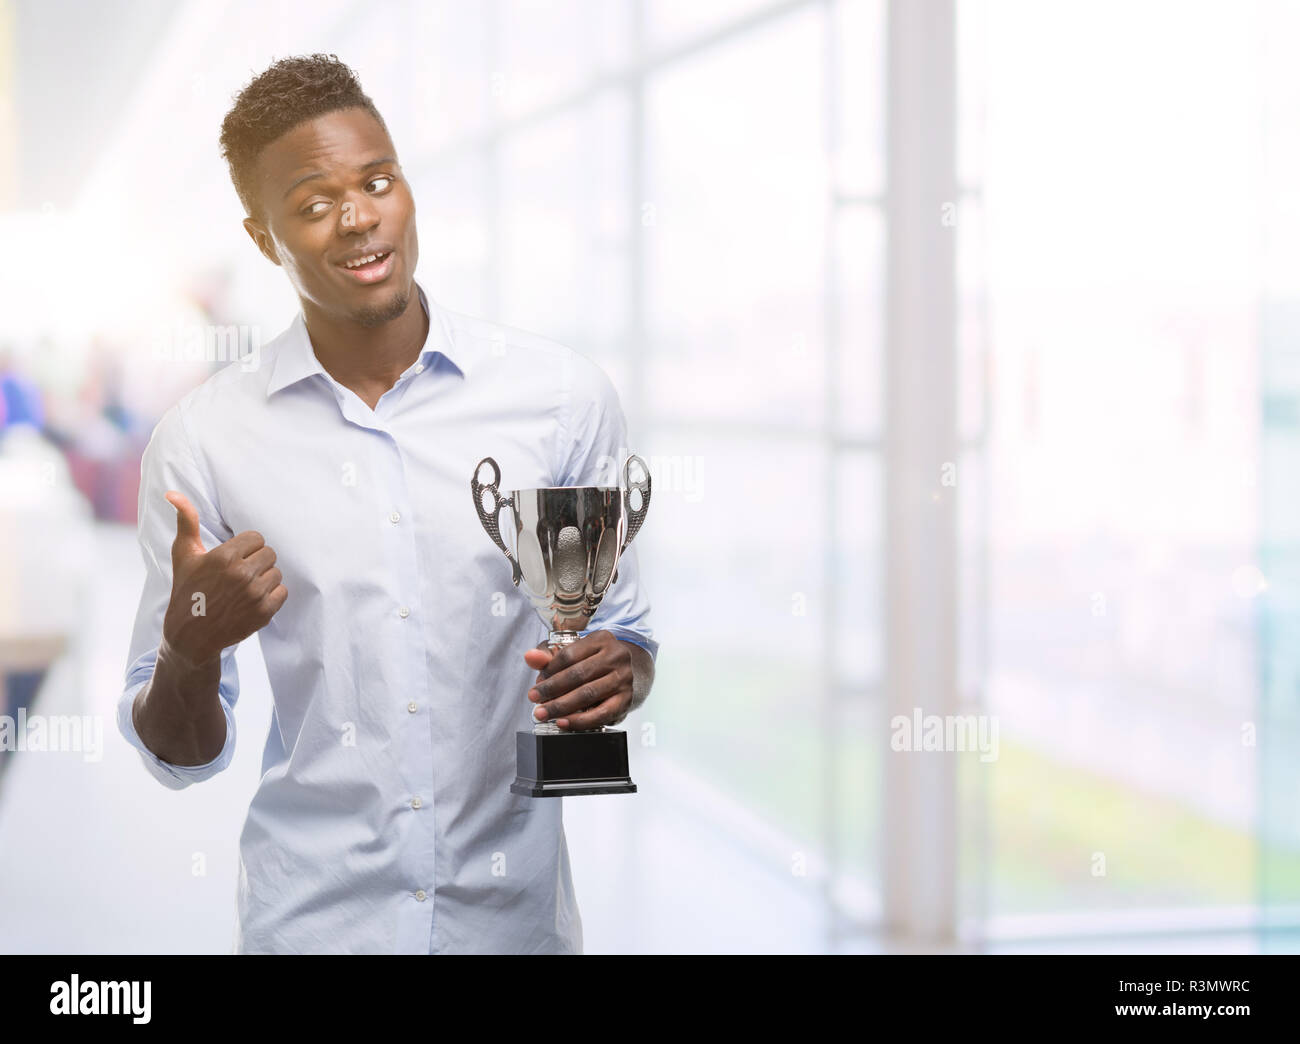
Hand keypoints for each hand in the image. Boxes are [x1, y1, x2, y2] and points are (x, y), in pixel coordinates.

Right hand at [161, 491, 287, 667]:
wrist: (191, 634)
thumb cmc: (187, 590)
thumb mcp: (184, 554)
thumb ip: (186, 521)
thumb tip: (173, 493)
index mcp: (224, 556)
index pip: (256, 538)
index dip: (246, 547)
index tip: (233, 558)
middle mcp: (241, 574)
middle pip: (270, 553)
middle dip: (256, 561)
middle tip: (239, 574)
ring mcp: (254, 594)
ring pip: (277, 573)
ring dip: (264, 578)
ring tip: (245, 587)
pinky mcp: (264, 612)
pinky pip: (282, 592)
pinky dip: (272, 595)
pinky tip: (253, 600)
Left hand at [522, 630, 634, 729]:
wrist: (619, 675)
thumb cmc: (592, 663)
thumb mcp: (571, 653)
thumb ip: (548, 656)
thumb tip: (530, 657)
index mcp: (602, 639)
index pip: (569, 654)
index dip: (549, 670)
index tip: (537, 682)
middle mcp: (616, 656)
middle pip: (578, 674)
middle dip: (552, 689)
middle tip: (535, 698)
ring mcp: (624, 678)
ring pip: (588, 694)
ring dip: (561, 706)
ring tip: (544, 712)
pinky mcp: (626, 699)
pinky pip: (601, 713)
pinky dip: (580, 720)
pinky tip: (563, 722)